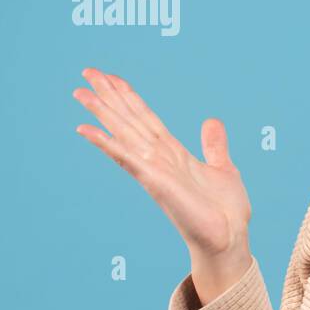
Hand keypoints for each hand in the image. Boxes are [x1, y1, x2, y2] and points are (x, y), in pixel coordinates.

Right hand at [71, 67, 252, 301]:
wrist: (229, 238)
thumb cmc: (225, 211)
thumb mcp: (223, 168)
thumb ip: (214, 145)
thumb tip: (211, 121)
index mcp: (173, 153)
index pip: (146, 118)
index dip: (129, 96)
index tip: (111, 76)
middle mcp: (159, 159)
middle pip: (129, 120)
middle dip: (109, 96)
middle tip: (86, 71)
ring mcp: (154, 170)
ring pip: (123, 133)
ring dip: (102, 112)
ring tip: (80, 91)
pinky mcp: (155, 183)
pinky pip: (126, 159)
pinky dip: (106, 143)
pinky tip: (84, 129)